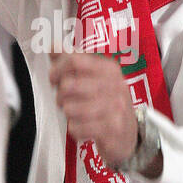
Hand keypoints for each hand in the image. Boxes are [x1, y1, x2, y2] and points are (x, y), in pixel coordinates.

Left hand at [49, 51, 137, 170]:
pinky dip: (75, 129)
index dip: (57, 70)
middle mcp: (114, 85)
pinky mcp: (112, 129)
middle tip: (66, 101)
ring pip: (70, 108)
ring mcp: (115, 107)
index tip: (54, 79)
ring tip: (77, 115)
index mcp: (109, 69)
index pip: (74, 60)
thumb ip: (72, 62)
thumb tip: (53, 46)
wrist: (129, 136)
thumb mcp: (95, 80)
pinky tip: (84, 127)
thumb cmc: (108, 106)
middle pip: (68, 84)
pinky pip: (77, 127)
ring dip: (68, 114)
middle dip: (60, 96)